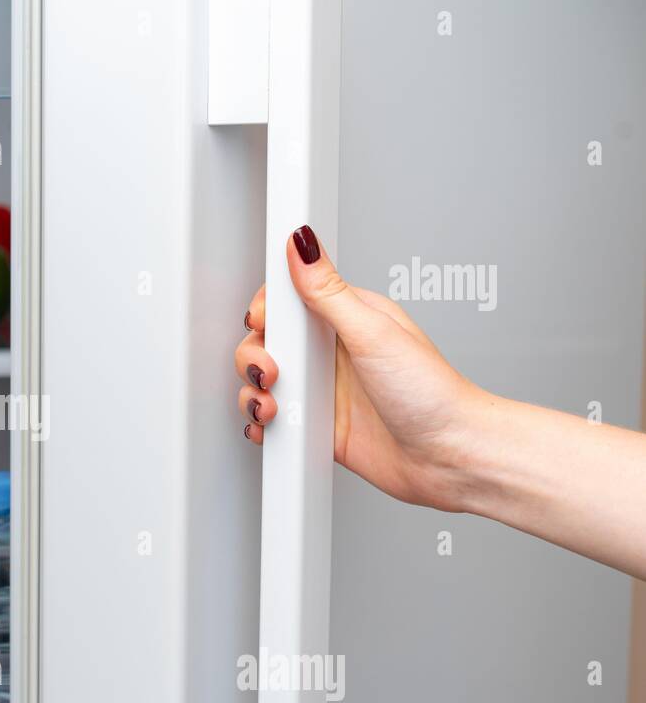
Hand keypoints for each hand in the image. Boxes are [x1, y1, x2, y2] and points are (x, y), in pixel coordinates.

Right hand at [236, 225, 484, 511]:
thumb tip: (303, 244)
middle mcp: (332, 352)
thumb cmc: (432, 395)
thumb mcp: (373, 333)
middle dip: (254, 356)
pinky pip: (272, 419)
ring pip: (263, 381)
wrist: (448, 458)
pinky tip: (272, 425)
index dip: (266, 310)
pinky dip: (261, 423)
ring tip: (273, 405)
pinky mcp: (318, 424)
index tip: (263, 323)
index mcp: (348, 318)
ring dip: (254, 393)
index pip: (289, 299)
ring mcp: (323, 390)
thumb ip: (329, 291)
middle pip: (267, 341)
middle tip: (273, 372)